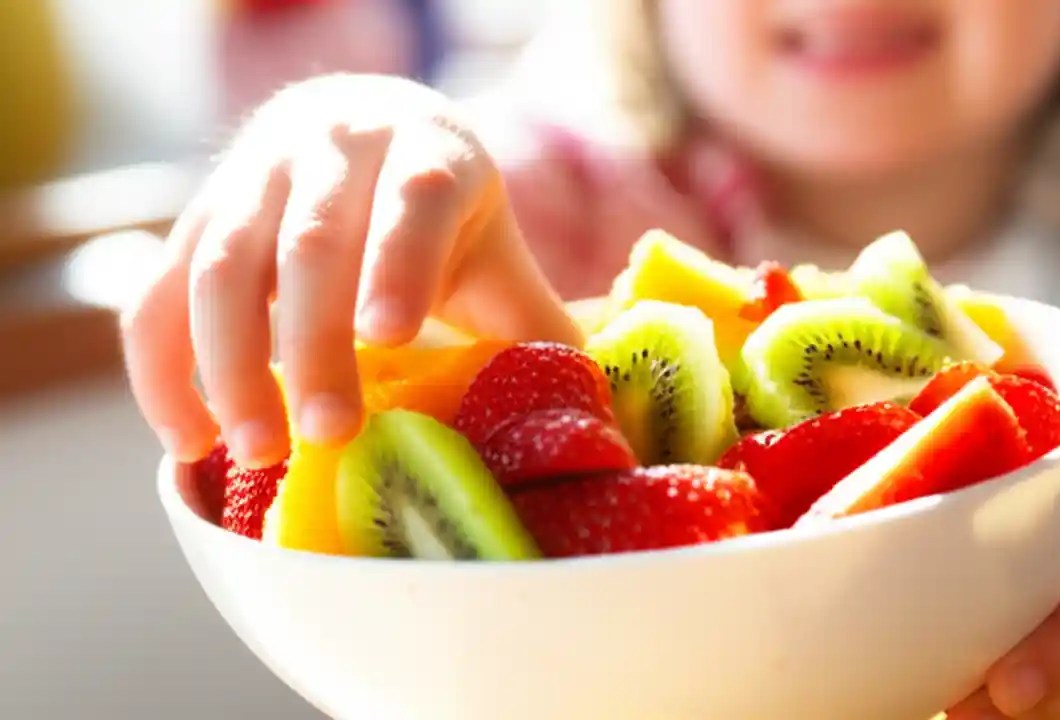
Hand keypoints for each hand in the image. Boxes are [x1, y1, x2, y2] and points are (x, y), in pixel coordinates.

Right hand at [120, 74, 580, 467]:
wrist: (363, 129)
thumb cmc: (442, 213)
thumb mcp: (492, 247)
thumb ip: (532, 320)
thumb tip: (590, 419)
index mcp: (425, 153)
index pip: (414, 199)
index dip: (399, 263)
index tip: (387, 337)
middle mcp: (332, 150)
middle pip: (312, 242)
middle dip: (313, 343)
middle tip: (325, 434)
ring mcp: (255, 178)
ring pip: (220, 265)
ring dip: (228, 364)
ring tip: (255, 452)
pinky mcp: (200, 218)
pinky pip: (159, 293)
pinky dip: (163, 369)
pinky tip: (190, 441)